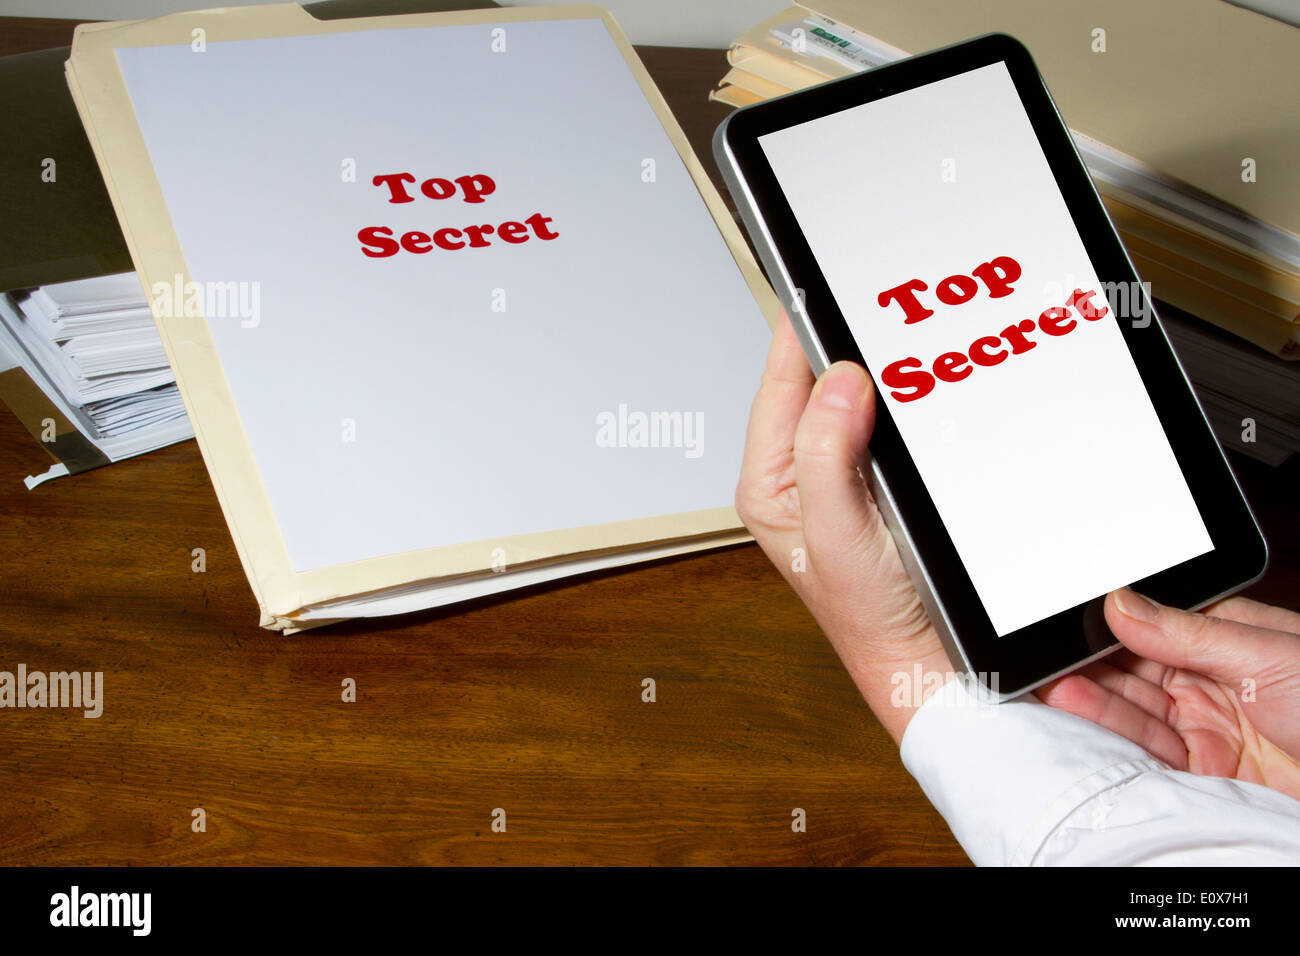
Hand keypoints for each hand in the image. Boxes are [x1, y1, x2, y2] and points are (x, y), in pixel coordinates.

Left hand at [736, 311, 950, 742]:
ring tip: (895, 334)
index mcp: (769, 483)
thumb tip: (835, 383)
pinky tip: (919, 387)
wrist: (926, 658)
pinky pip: (883, 422)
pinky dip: (901, 400)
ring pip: (850, 398)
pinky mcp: (877, 479)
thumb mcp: (837, 533)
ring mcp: (840, 474)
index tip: (820, 287)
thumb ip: (826, 456)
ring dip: (873, 370)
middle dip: (840, 343)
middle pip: (812, 383)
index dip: (800, 332)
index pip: (778, 385)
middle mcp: (798, 474)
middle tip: (870, 302)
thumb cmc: (870, 615)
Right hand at [1038, 588, 1299, 800]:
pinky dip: (1114, 743)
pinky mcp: (1207, 775)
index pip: (1146, 628)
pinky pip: (1148, 757)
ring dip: (1092, 702)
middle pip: (1131, 672)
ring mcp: (1208, 730)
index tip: (1060, 630)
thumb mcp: (1264, 653)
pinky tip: (1085, 723)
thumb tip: (1120, 601)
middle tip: (1043, 662)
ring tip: (1053, 687)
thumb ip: (1184, 631)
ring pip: (1133, 714)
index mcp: (1224, 639)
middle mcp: (1210, 681)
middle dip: (1086, 666)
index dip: (1101, 630)